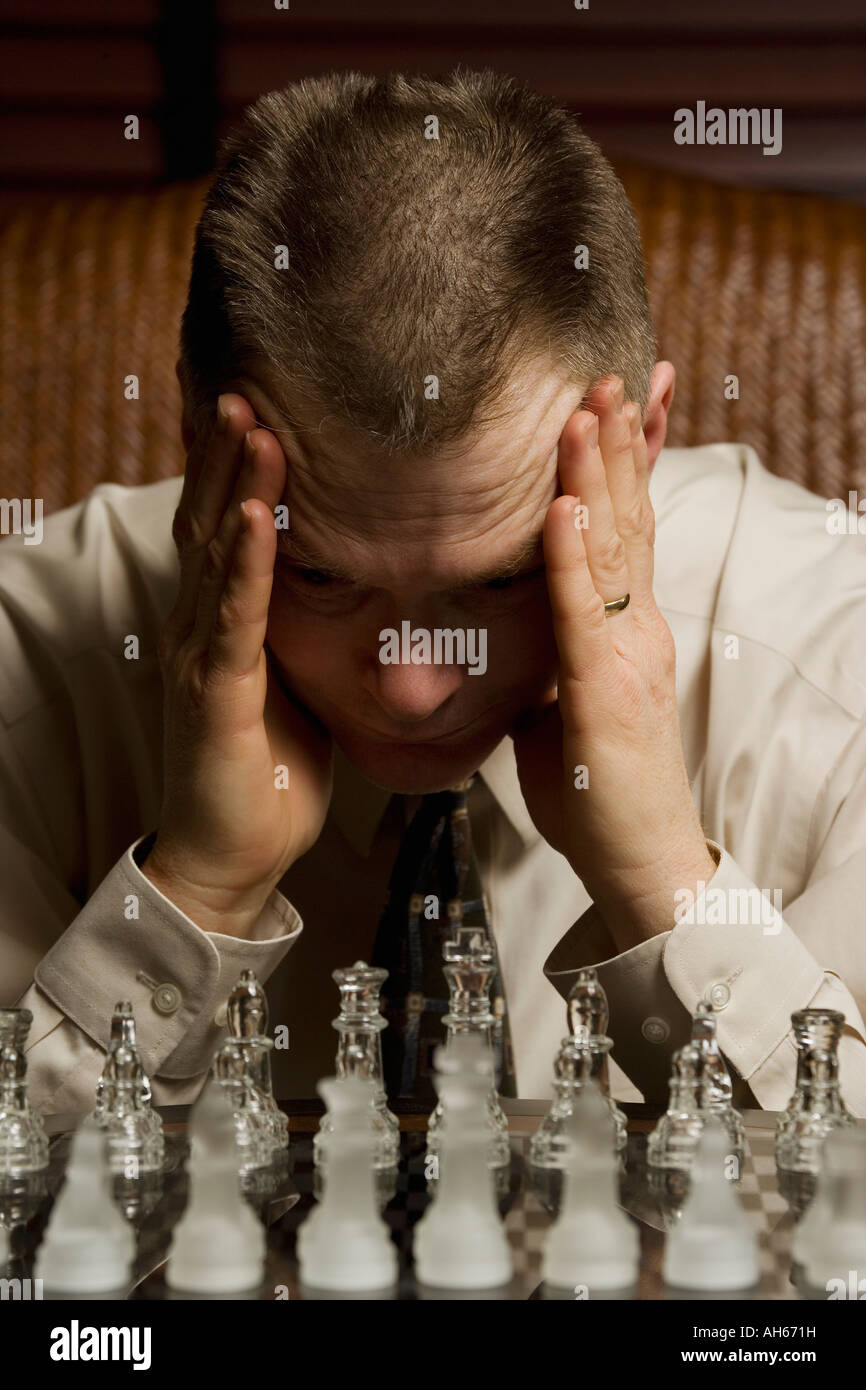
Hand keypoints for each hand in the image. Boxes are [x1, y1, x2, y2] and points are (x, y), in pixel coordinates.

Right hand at [144, 393, 332, 935]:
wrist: (231, 856)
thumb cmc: (267, 774)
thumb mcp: (297, 688)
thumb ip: (309, 636)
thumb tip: (359, 595)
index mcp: (222, 624)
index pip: (228, 528)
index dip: (239, 467)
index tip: (264, 407)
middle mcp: (200, 628)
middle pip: (212, 520)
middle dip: (229, 452)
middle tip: (249, 383)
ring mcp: (200, 657)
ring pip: (216, 554)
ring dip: (236, 484)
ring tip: (253, 422)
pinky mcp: (213, 693)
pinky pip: (233, 617)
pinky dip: (247, 562)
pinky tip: (261, 515)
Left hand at [511, 376, 715, 948]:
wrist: (639, 859)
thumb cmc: (600, 790)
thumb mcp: (568, 707)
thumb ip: (552, 657)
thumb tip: (514, 629)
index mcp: (627, 626)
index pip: (627, 528)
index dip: (624, 464)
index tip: (619, 402)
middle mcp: (637, 626)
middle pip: (627, 517)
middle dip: (615, 442)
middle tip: (605, 371)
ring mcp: (627, 653)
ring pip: (611, 548)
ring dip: (596, 473)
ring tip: (587, 406)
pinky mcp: (603, 691)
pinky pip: (581, 611)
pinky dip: (569, 555)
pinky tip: (558, 504)